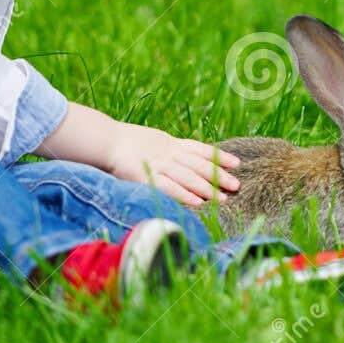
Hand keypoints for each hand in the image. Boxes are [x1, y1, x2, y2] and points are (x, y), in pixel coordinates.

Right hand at [106, 123, 240, 206]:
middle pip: (199, 165)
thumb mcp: (155, 139)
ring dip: (207, 188)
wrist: (106, 140)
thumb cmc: (128, 142)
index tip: (236, 163)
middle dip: (219, 176)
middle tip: (237, 185)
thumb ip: (171, 148)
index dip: (219, 156)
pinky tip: (197, 202)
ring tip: (222, 198)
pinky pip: (169, 187)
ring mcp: (159, 165)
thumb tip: (189, 158)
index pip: (201, 149)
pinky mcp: (147, 177)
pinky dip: (184, 195)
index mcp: (171, 143)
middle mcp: (169, 153)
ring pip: (188, 177)